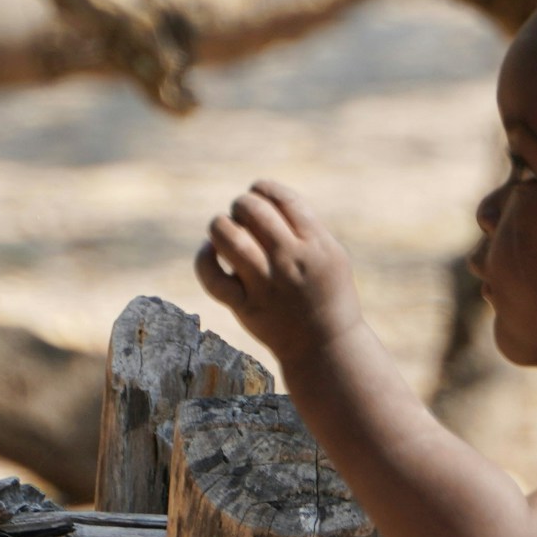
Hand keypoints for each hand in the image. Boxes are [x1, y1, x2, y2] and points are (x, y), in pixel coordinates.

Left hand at [195, 180, 364, 371]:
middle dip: (241, 205)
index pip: (282, 198)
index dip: (263, 188)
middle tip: (242, 217)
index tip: (258, 194)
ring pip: (228, 236)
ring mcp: (266, 284)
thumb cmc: (328, 296)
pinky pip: (212, 276)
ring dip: (220, 224)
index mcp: (315, 244)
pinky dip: (204, 258)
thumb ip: (307, 227)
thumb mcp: (332, 255)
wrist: (325, 348)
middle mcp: (290, 260)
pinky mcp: (246, 307)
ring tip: (224, 230)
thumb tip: (265, 199)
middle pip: (252, 210)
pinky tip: (211, 252)